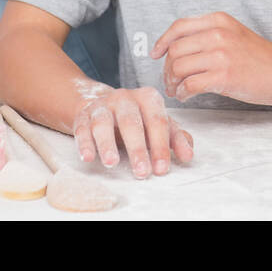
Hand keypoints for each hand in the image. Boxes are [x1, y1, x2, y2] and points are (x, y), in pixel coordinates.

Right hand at [72, 85, 192, 178]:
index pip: (157, 122)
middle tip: (142, 172)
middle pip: (131, 123)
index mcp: (148, 98)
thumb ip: (175, 138)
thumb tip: (188, 155)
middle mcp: (125, 98)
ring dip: (107, 144)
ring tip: (112, 163)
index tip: (162, 168)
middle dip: (137, 149)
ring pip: (104, 123)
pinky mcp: (83, 115)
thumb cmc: (137, 117)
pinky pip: (82, 128)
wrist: (102, 103)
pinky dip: (85, 143)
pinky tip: (88, 158)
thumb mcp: (158, 124)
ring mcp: (102, 105)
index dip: (161, 146)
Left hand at [153, 12, 271, 105]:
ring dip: (173, 82)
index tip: (156, 54)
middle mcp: (218, 34)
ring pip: (178, 67)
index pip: (179, 27)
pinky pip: (190, 85)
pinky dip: (183, 93)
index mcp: (219, 21)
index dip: (163, 42)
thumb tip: (177, 48)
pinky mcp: (224, 76)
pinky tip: (187, 96)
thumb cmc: (262, 58)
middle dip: (167, 69)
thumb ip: (210, 35)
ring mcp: (221, 55)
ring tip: (178, 90)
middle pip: (175, 50)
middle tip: (170, 81)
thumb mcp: (235, 34)